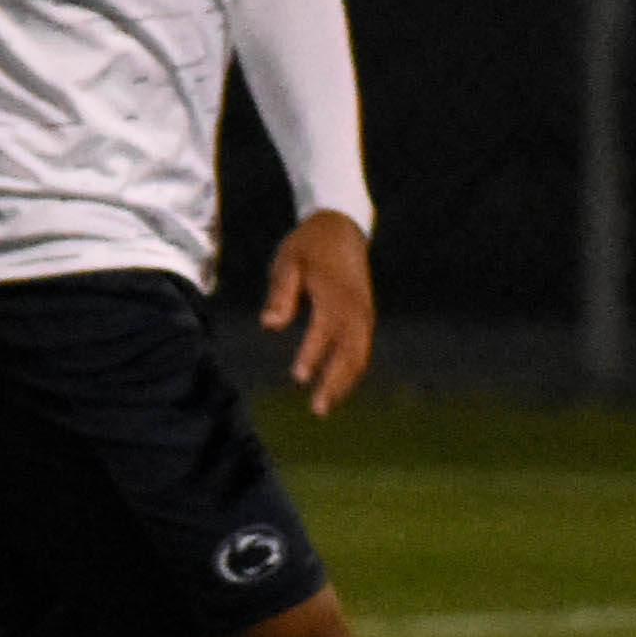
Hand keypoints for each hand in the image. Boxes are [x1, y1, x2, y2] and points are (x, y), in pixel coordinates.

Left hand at [260, 209, 376, 413]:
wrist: (341, 227)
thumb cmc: (308, 246)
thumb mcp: (288, 262)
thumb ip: (280, 294)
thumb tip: (270, 324)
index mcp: (335, 293)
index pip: (324, 330)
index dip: (313, 354)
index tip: (299, 377)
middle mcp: (356, 307)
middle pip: (351, 351)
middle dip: (335, 381)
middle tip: (317, 409)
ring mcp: (364, 312)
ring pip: (360, 354)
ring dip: (345, 382)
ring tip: (325, 406)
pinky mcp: (365, 315)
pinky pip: (362, 348)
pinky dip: (352, 370)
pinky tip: (337, 387)